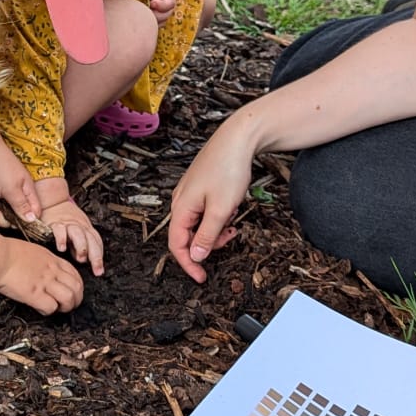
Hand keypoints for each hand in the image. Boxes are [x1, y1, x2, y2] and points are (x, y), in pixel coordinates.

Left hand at [0, 146, 39, 226]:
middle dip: (1, 217)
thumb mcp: (12, 189)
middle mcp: (16, 196)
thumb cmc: (0, 167)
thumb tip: (33, 220)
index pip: (33, 214)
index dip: (25, 222)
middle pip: (12, 219)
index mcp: (27, 193)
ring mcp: (2, 195)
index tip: (15, 222)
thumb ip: (22, 206)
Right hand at [0, 239, 83, 313]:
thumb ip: (42, 261)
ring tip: (57, 309)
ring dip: (65, 307)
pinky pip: (51, 307)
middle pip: (76, 288)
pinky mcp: (34, 295)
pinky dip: (48, 311)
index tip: (73, 292)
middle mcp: (52, 271)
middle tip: (69, 305)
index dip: (77, 286)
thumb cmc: (6, 252)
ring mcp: (44, 283)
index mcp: (52, 260)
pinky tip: (40, 308)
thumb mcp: (33, 251)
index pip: (75, 274)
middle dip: (76, 299)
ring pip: (69, 298)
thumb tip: (44, 270)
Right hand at [35, 194, 103, 274]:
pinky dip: (61, 239)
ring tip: (81, 259)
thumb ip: (79, 246)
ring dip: (81, 246)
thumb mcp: (76, 233)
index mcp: (86, 230)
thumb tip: (84, 261)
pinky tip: (62, 248)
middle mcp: (80, 226)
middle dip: (95, 256)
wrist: (53, 202)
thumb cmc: (65, 220)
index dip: (99, 257)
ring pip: (78, 234)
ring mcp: (68, 224)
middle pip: (91, 240)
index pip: (96, 243)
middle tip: (96, 268)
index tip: (99, 271)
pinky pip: (59, 230)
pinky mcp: (55, 223)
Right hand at [168, 125, 254, 281]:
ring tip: (233, 217)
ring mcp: (190, 192)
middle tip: (230, 237)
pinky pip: (204, 211)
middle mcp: (181, 200)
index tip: (201, 277)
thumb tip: (195, 256)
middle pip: (188, 235)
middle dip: (208, 243)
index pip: (177, 245)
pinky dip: (217, 216)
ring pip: (198, 223)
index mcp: (181, 208)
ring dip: (216, 229)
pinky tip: (231, 206)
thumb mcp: (221, 210)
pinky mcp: (200, 186)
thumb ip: (207, 236)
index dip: (188, 264)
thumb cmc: (228, 169)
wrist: (238, 138)